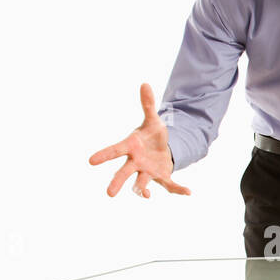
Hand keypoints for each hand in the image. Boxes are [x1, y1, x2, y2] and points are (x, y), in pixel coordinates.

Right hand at [88, 82, 191, 197]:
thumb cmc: (151, 135)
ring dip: (142, 189)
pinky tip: (188, 191)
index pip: (115, 151)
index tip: (91, 161)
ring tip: (145, 195)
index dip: (103, 155)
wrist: (161, 149)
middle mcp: (136, 162)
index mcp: (131, 147)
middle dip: (117, 182)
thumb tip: (145, 84)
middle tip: (109, 193)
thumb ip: (148, 105)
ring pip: (141, 183)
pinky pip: (169, 186)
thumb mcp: (152, 120)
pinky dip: (178, 189)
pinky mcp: (161, 178)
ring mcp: (147, 172)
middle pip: (124, 172)